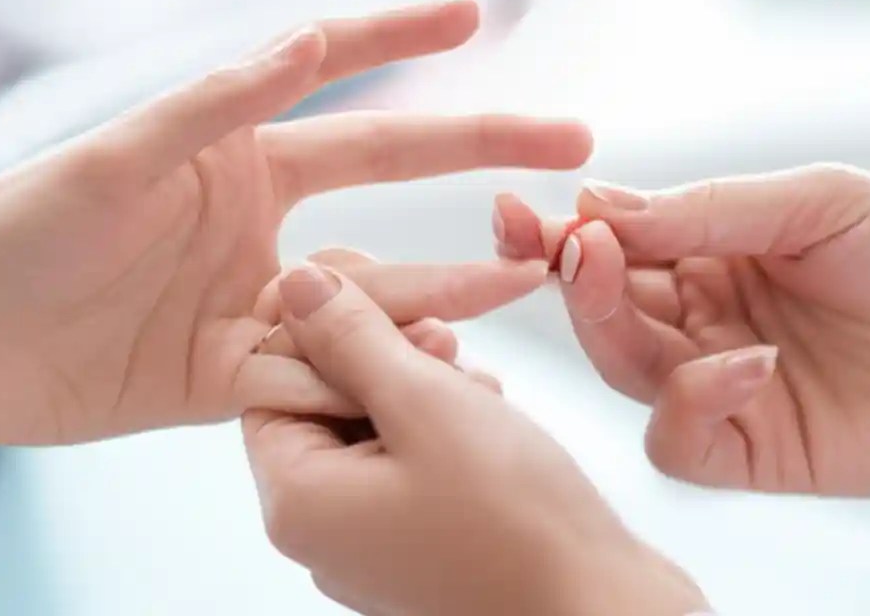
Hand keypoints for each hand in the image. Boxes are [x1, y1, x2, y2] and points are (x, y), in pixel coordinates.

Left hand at [0, 0, 591, 444]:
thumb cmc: (12, 233)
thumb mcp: (115, 161)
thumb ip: (216, 107)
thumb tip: (308, 42)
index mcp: (234, 153)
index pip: (340, 85)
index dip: (403, 41)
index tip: (473, 14)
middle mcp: (262, 222)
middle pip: (392, 185)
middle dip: (481, 156)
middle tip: (568, 143)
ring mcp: (259, 299)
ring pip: (377, 292)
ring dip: (453, 285)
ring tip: (530, 276)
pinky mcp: (240, 374)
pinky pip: (327, 374)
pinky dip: (378, 375)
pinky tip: (436, 373)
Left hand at [243, 266, 706, 615]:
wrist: (598, 611)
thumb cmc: (516, 525)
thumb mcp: (427, 401)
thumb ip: (354, 336)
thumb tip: (297, 286)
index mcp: (299, 501)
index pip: (271, 385)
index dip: (325, 333)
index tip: (385, 303)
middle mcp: (327, 532)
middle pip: (326, 405)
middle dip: (385, 358)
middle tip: (441, 340)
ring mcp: (377, 545)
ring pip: (379, 430)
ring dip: (424, 390)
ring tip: (478, 390)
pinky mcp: (428, 547)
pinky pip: (416, 467)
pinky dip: (449, 431)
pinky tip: (493, 421)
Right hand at [494, 166, 869, 522]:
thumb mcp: (818, 201)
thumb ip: (708, 209)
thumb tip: (598, 205)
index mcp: (719, 251)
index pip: (620, 243)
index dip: (566, 228)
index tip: (523, 207)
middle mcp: (710, 317)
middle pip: (605, 307)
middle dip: (570, 272)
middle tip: (565, 240)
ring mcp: (729, 385)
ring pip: (625, 369)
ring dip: (604, 325)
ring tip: (614, 272)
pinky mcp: (756, 449)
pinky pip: (680, 440)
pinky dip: (690, 403)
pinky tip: (745, 360)